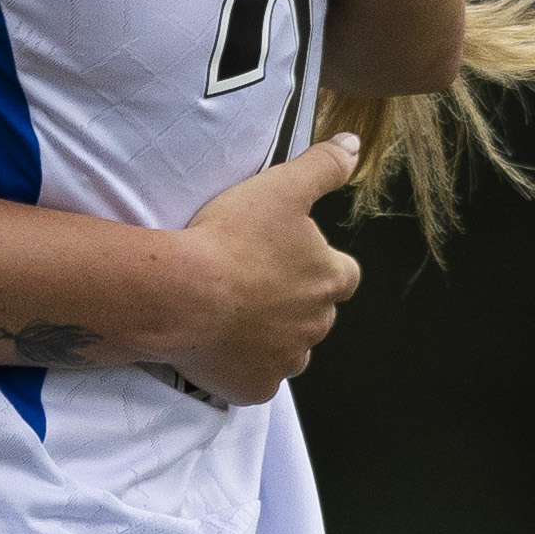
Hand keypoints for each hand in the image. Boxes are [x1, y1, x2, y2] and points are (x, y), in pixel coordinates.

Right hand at [164, 134, 362, 402]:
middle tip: (250, 281)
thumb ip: (322, 167)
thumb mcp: (281, 187)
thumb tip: (353, 145)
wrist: (181, 293)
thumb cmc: (232, 238)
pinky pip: (255, 380)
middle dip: (292, 302)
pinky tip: (217, 346)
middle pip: (314, 314)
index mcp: (329, 279)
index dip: (320, 264)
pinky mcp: (254, 388)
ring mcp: (285, 361)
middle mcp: (316, 325)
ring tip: (231, 313)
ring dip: (269, 336)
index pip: (344, 274)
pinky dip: (242, 367)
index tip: (291, 257)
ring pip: (288, 349)